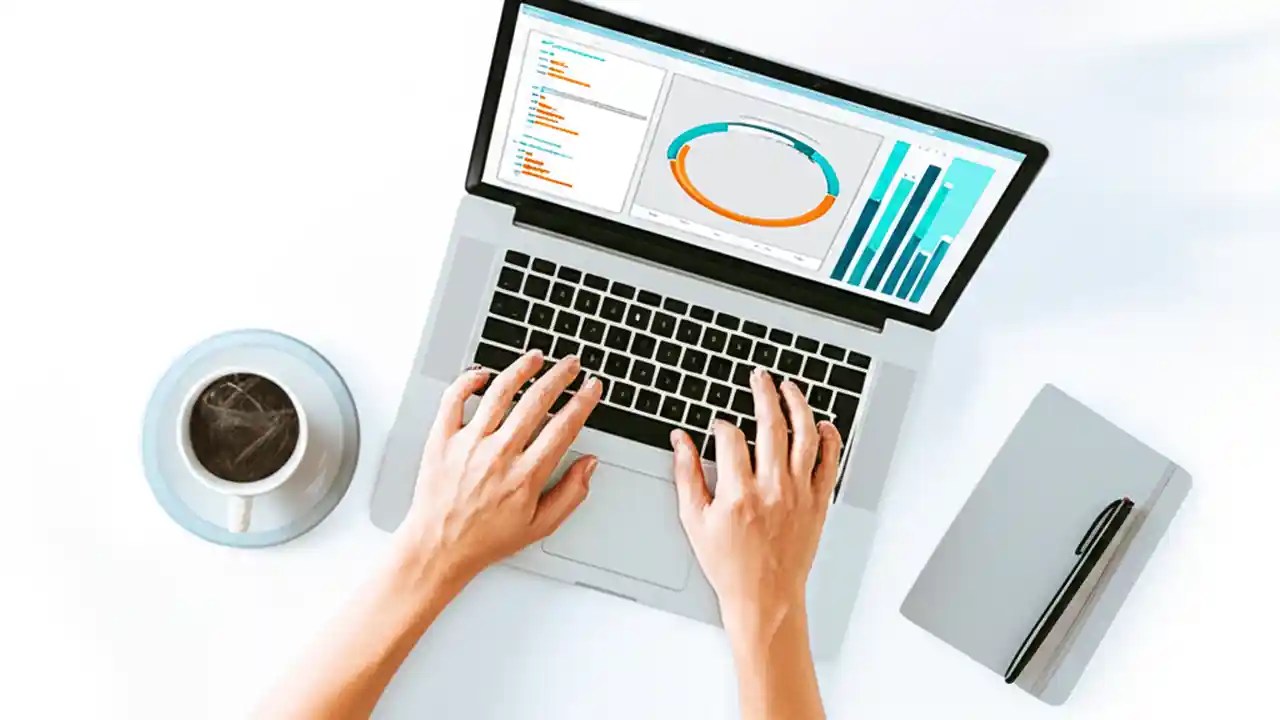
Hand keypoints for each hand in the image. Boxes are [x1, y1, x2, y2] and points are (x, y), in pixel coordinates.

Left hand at [393, 350, 602, 587]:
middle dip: (560, 376)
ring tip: (536, 358)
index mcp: (526, 475)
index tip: (591, 388)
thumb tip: (589, 464)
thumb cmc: (486, 539)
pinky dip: (468, 380)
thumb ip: (571, 494)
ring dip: (522, 369)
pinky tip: (483, 374)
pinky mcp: (443, 439)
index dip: (583, 401)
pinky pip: (454, 399)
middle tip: (571, 364)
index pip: (564, 426)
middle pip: (536, 400)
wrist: (438, 548)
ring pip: (499, 391)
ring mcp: (469, 443)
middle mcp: (499, 454)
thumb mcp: (540, 526)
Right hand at [670, 369, 841, 634]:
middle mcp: (772, 489)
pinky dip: (829, 438)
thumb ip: (686, 475)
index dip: (722, 425)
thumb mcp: (694, 521)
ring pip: (805, 435)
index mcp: (738, 493)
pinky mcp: (818, 503)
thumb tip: (680, 440)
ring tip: (790, 388)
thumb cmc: (729, 565)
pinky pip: (829, 462)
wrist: (765, 597)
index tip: (719, 425)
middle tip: (760, 377)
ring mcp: (799, 494)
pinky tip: (821, 424)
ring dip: (798, 405)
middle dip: (764, 393)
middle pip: (771, 424)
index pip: (731, 437)